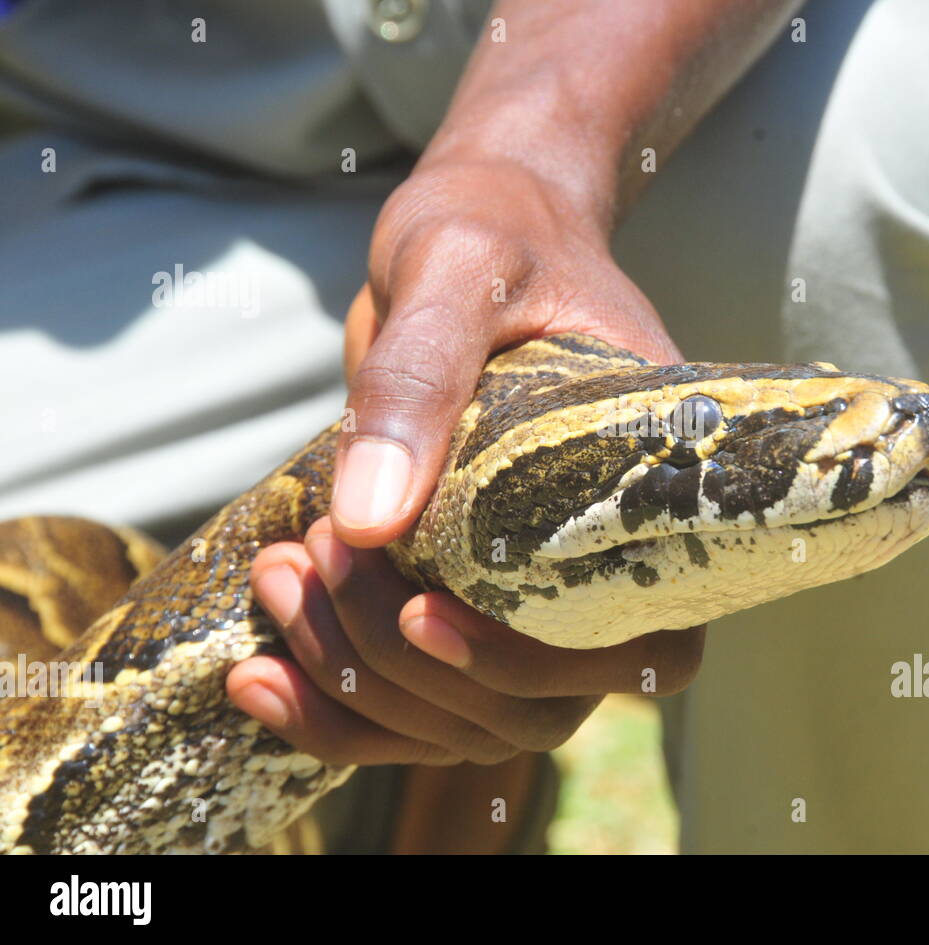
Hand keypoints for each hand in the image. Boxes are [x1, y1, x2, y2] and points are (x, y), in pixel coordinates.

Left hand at [227, 154, 704, 764]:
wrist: (475, 231)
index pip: (643, 646)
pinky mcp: (462, 595)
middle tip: (309, 564)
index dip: (537, 666)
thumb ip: (421, 379)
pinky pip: (413, 700)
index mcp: (648, 495)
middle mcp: (600, 565)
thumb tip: (370, 523)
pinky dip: (335, 710)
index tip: (422, 613)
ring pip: (465, 723)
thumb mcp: (459, 273)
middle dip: (407, 673)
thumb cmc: (494, 232)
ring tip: (276, 581)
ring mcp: (529, 593)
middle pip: (533, 709)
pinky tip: (254, 675)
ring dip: (357, 689)